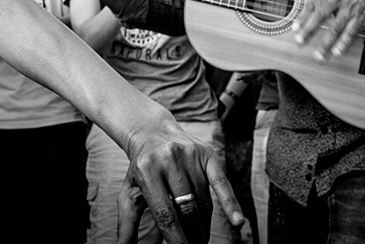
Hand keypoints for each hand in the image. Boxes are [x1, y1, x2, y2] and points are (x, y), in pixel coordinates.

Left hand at [118, 117, 241, 243]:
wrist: (152, 131)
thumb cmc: (141, 169)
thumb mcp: (128, 191)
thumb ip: (126, 222)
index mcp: (146, 170)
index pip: (166, 214)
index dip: (177, 237)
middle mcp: (168, 159)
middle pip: (187, 209)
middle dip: (192, 234)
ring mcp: (189, 155)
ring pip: (203, 201)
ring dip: (203, 224)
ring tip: (200, 236)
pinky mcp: (206, 153)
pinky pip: (222, 182)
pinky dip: (231, 203)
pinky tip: (238, 221)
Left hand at [292, 0, 364, 61]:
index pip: (313, 4)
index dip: (302, 16)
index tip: (294, 27)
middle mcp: (339, 0)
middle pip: (320, 17)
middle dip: (308, 31)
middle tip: (299, 42)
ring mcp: (350, 10)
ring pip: (335, 28)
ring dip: (325, 43)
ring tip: (318, 55)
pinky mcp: (363, 17)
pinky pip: (351, 32)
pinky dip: (344, 43)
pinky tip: (337, 52)